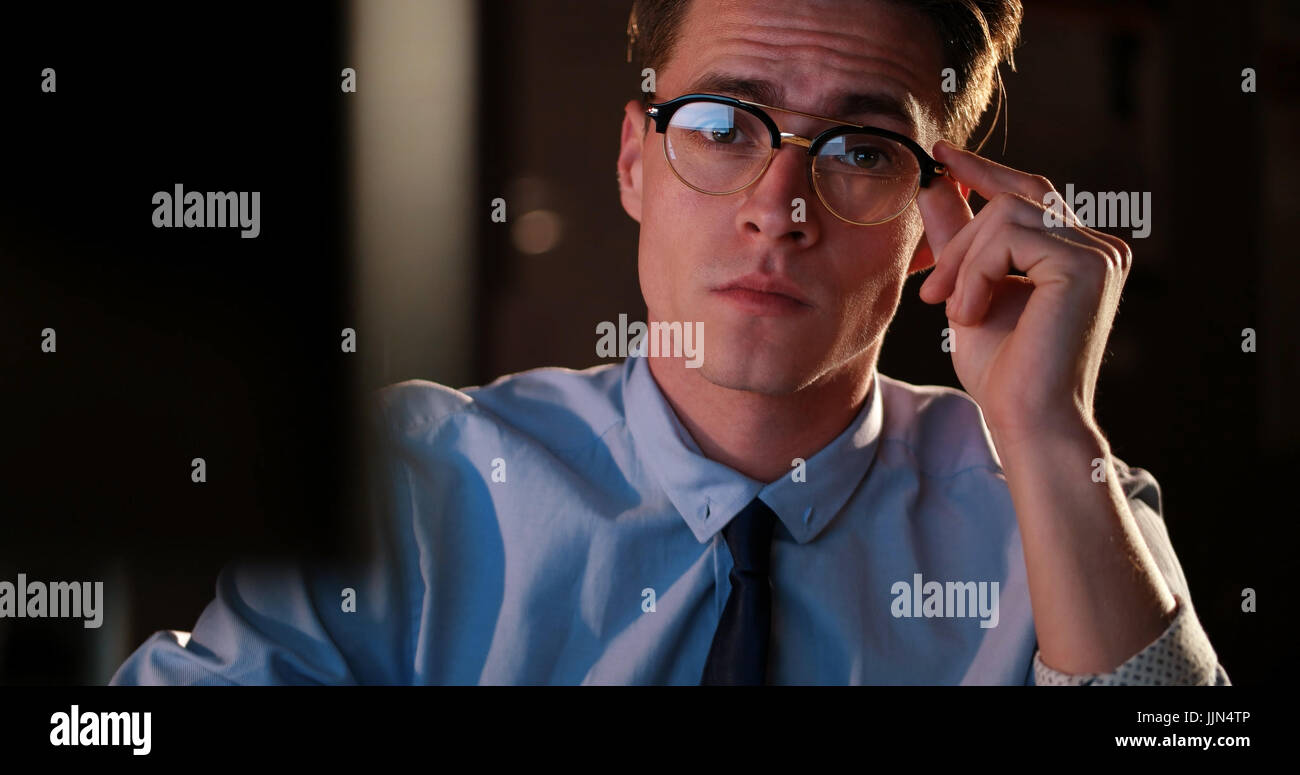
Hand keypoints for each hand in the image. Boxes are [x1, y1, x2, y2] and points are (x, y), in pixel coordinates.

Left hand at [915, 141, 1132, 441]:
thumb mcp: (968, 290)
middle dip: (960, 238)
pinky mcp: (1086, 263)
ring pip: (1005, 213)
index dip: (984, 170)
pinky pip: (1008, 237)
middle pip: (1013, 197)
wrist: (1027, 420)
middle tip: (931, 292)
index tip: (939, 154)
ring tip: (954, 312)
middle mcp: (1098, 246)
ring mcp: (1098, 252)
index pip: (1029, 191)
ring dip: (964, 264)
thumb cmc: (1003, 371)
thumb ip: (958, 236)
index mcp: (1078, 252)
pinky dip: (975, 275)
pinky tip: (969, 316)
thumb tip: (932, 181)